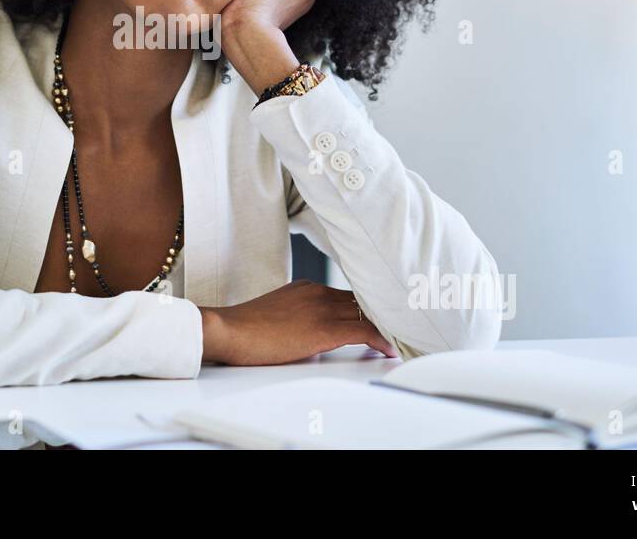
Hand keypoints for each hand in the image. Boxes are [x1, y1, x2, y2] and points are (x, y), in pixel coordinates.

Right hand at [200, 280, 398, 365]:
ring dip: (389, 325)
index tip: (386, 312)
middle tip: (408, 321)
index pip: (349, 294)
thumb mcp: (277, 314)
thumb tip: (310, 332)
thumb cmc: (245, 328)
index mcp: (307, 287)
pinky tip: (391, 349)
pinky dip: (382, 339)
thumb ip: (299, 316)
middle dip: (386, 311)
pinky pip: (364, 330)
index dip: (371, 305)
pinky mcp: (322, 328)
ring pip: (369, 312)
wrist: (228, 330)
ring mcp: (321, 308)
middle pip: (364, 299)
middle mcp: (318, 292)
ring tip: (407, 335)